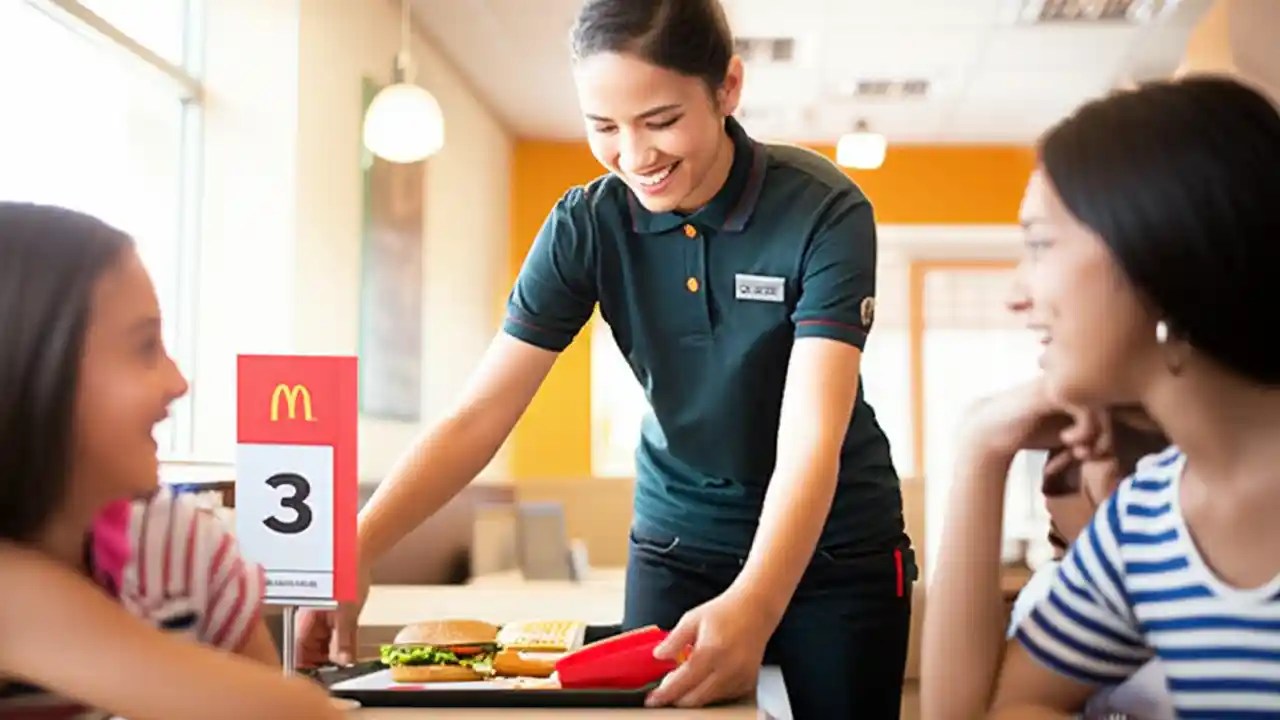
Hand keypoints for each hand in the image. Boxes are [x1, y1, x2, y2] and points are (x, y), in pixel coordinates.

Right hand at [294, 564, 370, 667]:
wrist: (357, 551)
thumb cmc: (346, 572)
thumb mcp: (347, 613)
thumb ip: (343, 640)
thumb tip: (341, 661)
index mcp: (303, 617)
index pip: (297, 650)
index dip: (307, 666)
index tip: (320, 675)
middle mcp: (306, 617)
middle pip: (309, 648)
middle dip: (324, 659)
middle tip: (339, 666)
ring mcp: (318, 613)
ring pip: (322, 641)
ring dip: (334, 649)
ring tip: (347, 654)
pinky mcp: (329, 609)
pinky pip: (331, 631)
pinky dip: (340, 638)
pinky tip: (349, 643)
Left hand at [645, 587, 773, 707]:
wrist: (755, 609)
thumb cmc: (725, 611)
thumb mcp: (692, 619)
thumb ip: (673, 640)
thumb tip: (658, 655)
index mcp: (711, 651)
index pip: (682, 682)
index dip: (664, 694)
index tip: (652, 699)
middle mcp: (728, 668)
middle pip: (695, 699)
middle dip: (676, 698)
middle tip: (665, 691)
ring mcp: (740, 677)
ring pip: (709, 700)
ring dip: (693, 696)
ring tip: (686, 678)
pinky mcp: (747, 682)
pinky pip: (723, 697)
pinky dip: (709, 693)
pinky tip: (705, 677)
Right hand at [964, 378, 1111, 463]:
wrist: (990, 431)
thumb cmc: (1029, 432)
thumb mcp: (1067, 433)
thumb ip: (1091, 431)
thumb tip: (1118, 445)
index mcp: (1076, 385)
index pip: (1111, 404)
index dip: (1108, 433)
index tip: (1091, 454)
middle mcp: (1071, 379)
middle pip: (1112, 405)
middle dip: (1105, 438)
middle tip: (1089, 457)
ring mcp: (1061, 382)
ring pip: (1103, 406)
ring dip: (1096, 437)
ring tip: (1079, 452)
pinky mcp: (1052, 391)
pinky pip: (1087, 408)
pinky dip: (1084, 431)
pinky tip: (1066, 441)